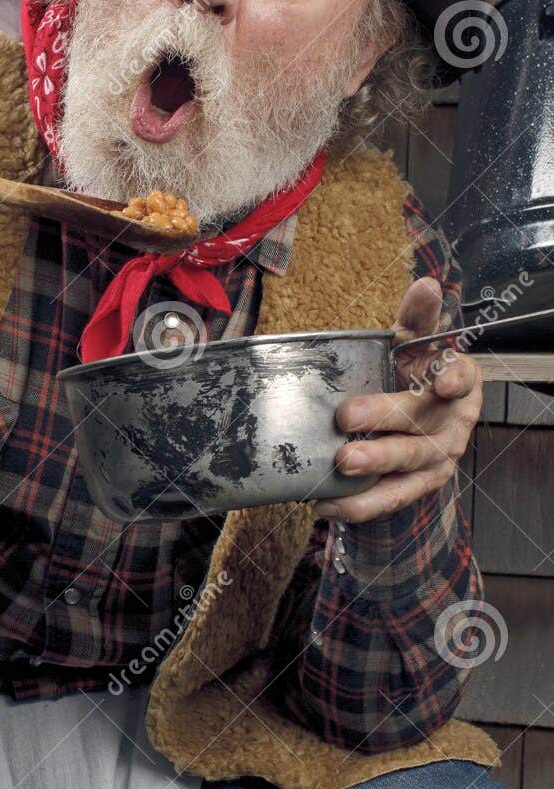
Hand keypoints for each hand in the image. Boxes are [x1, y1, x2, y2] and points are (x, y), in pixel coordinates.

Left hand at [313, 276, 481, 523]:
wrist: (418, 424)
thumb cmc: (413, 377)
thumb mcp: (416, 344)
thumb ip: (418, 318)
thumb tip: (425, 284)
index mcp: (456, 383)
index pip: (462, 377)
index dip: (454, 378)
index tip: (441, 379)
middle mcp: (452, 424)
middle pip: (423, 423)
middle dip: (385, 419)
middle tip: (348, 417)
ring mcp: (437, 460)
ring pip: (408, 465)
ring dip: (375, 466)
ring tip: (341, 464)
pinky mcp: (416, 488)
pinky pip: (389, 500)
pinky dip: (359, 504)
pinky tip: (326, 502)